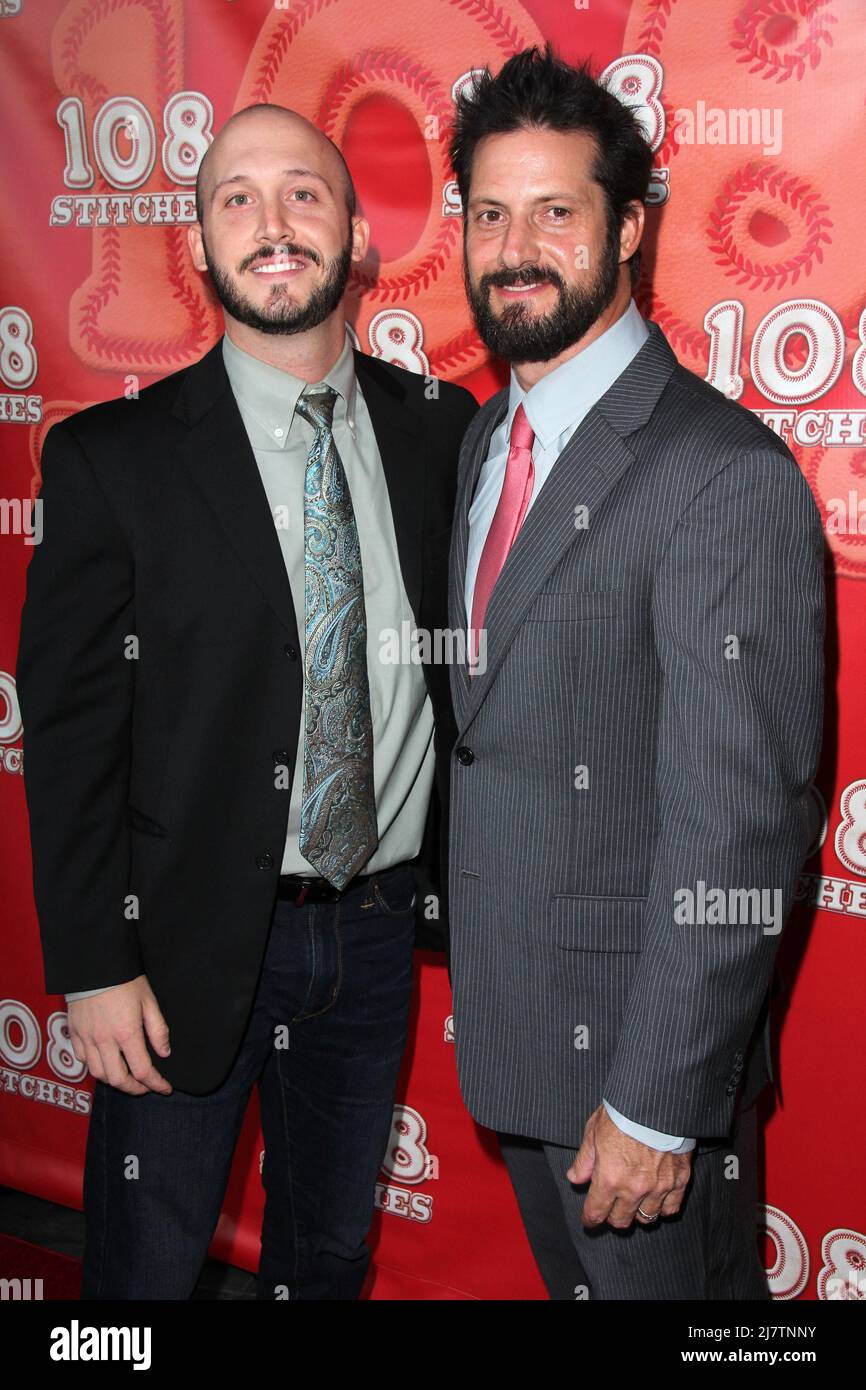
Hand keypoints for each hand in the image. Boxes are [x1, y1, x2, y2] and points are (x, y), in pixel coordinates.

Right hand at [67, 975, 172, 1094]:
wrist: (94, 964)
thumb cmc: (124, 979)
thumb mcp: (149, 1001)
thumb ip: (157, 1029)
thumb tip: (164, 1053)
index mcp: (127, 1033)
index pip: (143, 1071)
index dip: (156, 1084)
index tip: (165, 1088)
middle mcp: (105, 1041)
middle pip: (118, 1080)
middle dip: (134, 1089)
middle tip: (146, 1086)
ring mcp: (87, 1038)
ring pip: (98, 1074)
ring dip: (114, 1080)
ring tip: (127, 1077)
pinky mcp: (74, 1033)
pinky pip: (82, 1060)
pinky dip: (95, 1067)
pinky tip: (105, 1062)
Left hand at [567, 1103, 692, 1229]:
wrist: (656, 1101)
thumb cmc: (623, 1112)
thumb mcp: (594, 1131)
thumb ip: (585, 1160)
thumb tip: (575, 1178)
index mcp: (609, 1178)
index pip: (596, 1212)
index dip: (590, 1219)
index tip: (589, 1220)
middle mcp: (633, 1188)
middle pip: (621, 1220)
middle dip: (612, 1216)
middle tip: (611, 1208)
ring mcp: (658, 1187)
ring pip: (646, 1218)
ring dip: (637, 1213)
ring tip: (634, 1203)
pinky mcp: (679, 1180)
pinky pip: (671, 1208)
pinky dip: (663, 1208)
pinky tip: (657, 1200)